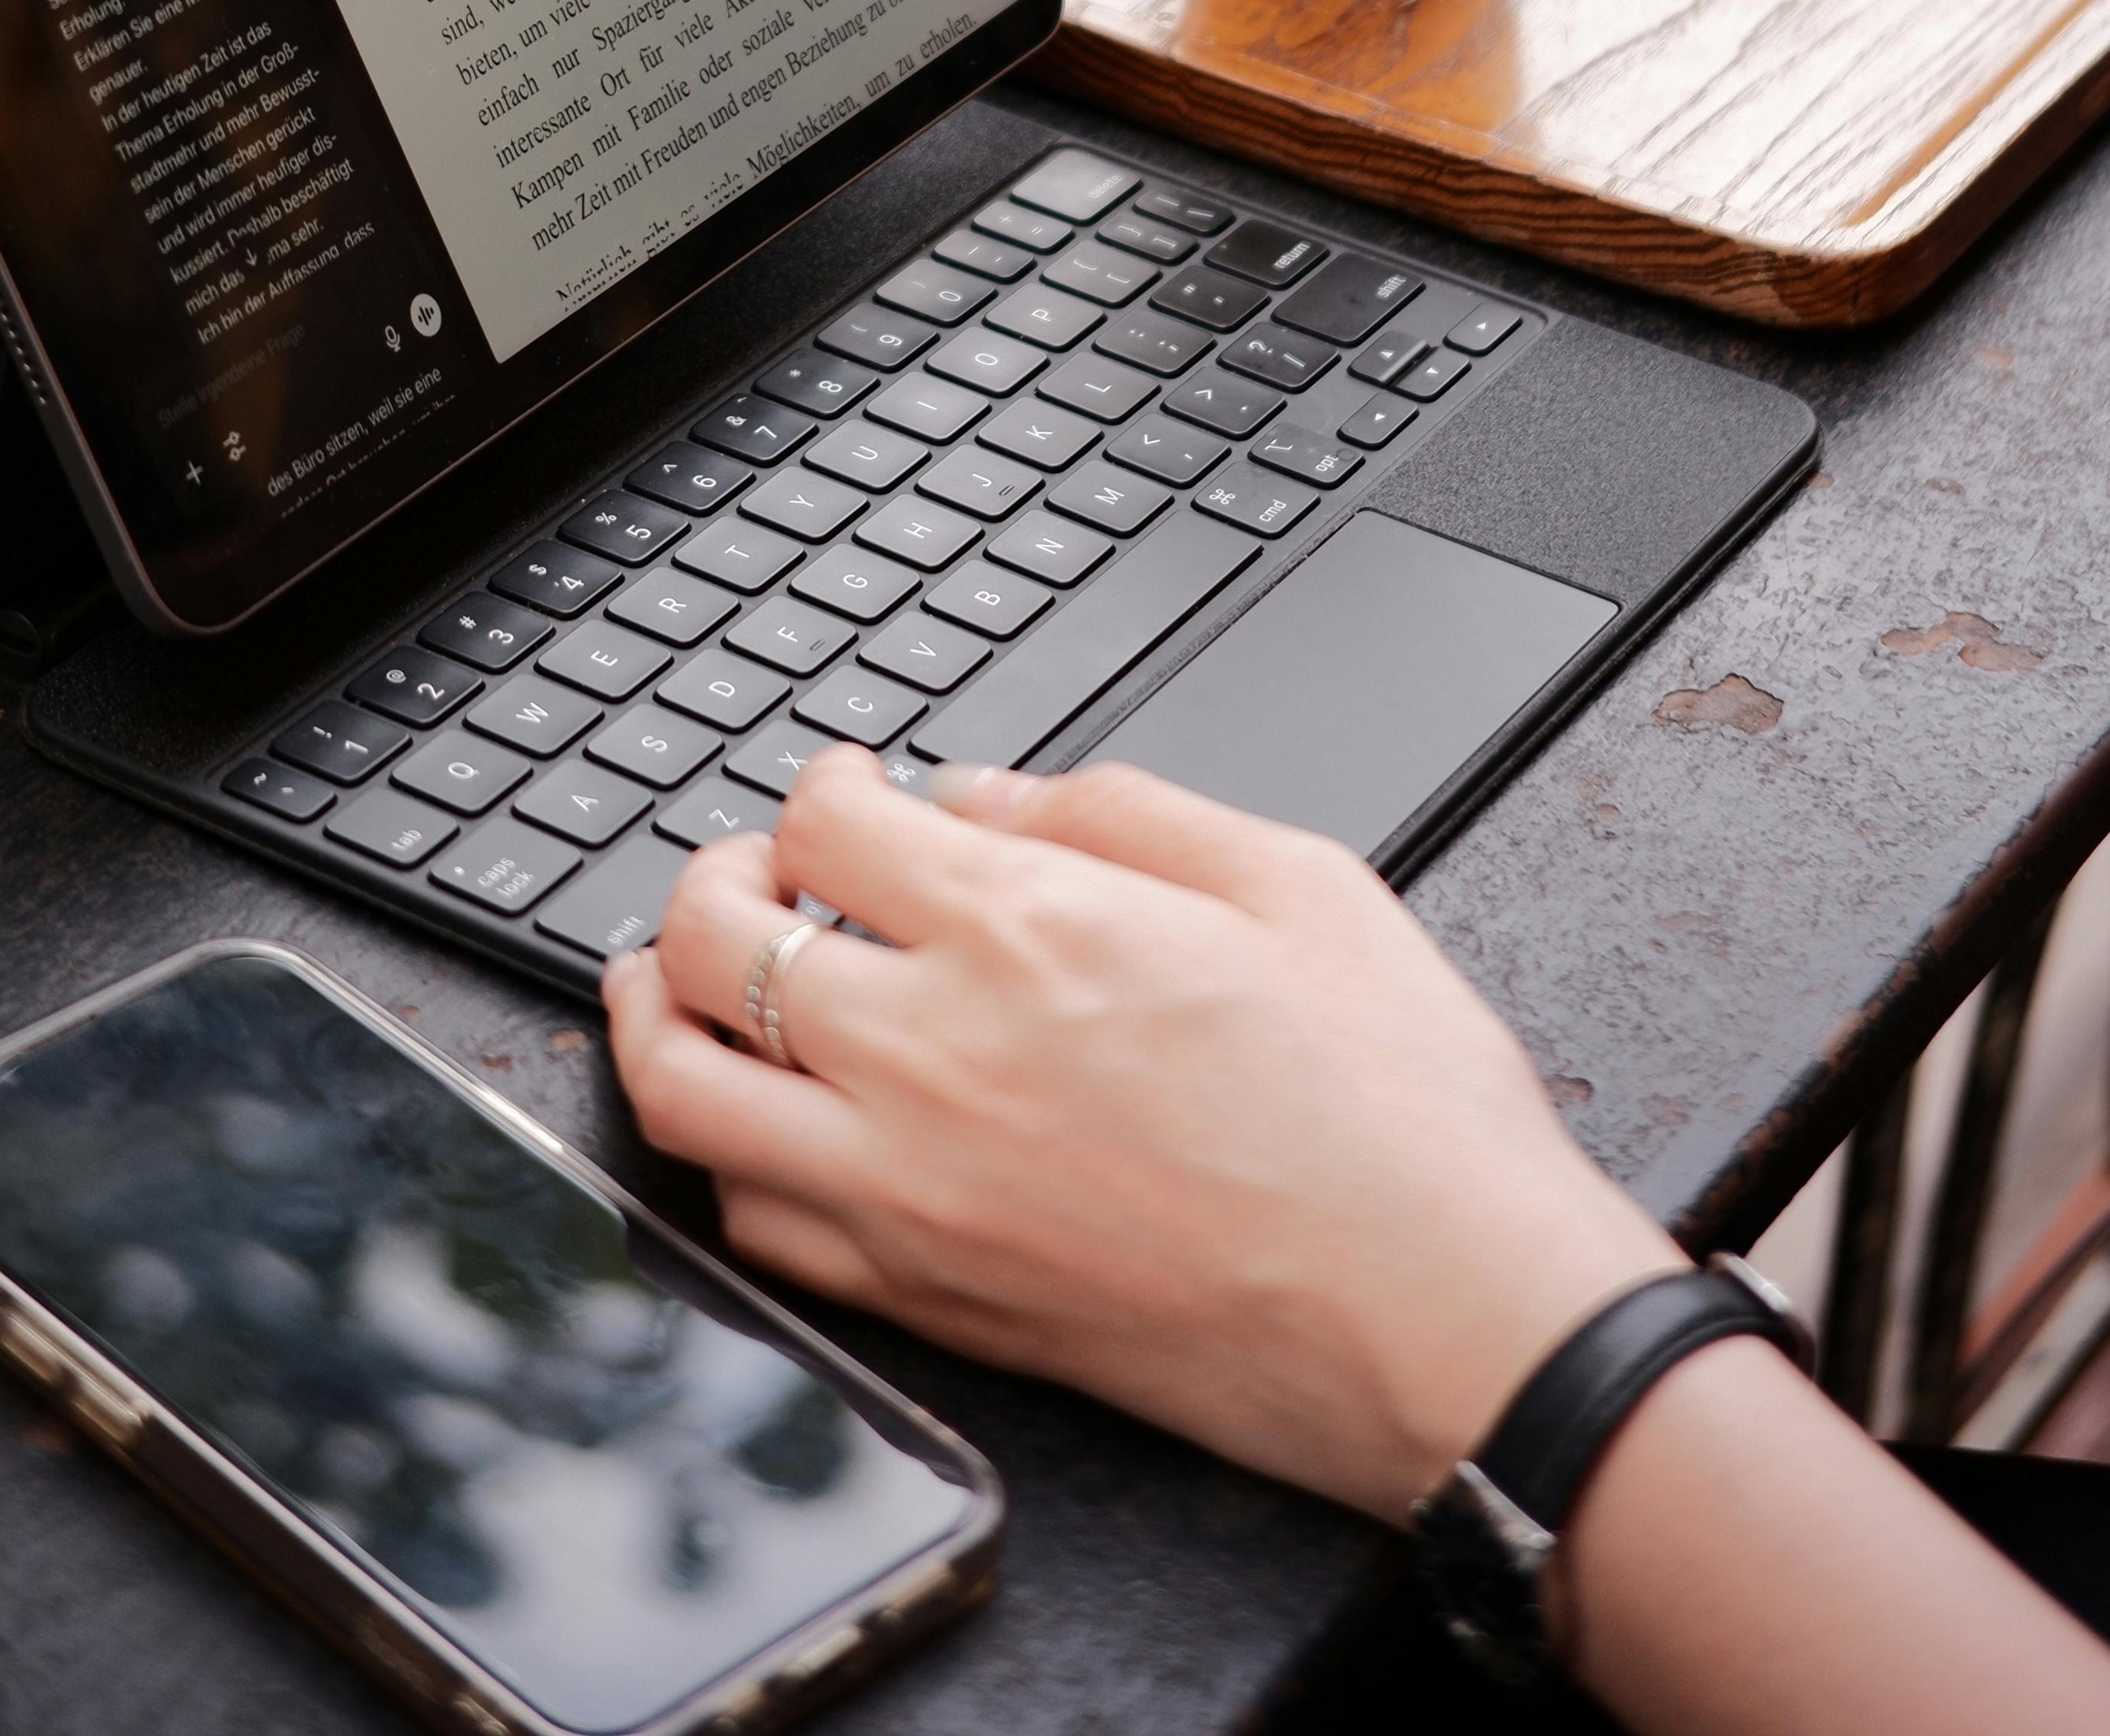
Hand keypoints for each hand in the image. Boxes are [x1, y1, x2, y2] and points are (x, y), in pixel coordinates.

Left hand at [603, 745, 1679, 1523]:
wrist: (1453, 1321)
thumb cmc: (1399, 1112)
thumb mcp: (1294, 881)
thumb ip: (1123, 811)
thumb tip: (991, 792)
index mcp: (1033, 927)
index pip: (827, 823)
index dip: (824, 788)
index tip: (847, 794)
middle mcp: (941, 1057)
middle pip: (720, 942)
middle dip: (712, 879)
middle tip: (749, 871)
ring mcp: (918, 1197)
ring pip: (689, 1094)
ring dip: (656, 1014)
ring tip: (669, 978)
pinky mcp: (935, 1307)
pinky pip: (757, 1230)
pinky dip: (724, 1160)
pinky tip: (753, 1124)